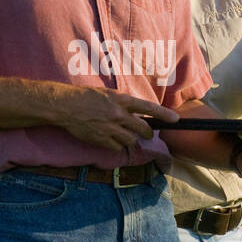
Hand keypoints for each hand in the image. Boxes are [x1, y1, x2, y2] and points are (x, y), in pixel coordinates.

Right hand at [55, 85, 178, 150]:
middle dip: (148, 133)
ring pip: (131, 140)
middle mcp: (118, 114)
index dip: (164, 114)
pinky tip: (110, 139)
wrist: (66, 106)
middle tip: (147, 134)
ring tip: (123, 134)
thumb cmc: (85, 97)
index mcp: (121, 100)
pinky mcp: (101, 139)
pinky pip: (117, 147)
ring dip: (130, 139)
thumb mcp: (107, 94)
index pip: (148, 108)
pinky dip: (117, 145)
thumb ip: (122, 102)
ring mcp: (110, 128)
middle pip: (143, 128)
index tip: (176, 119)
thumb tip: (134, 111)